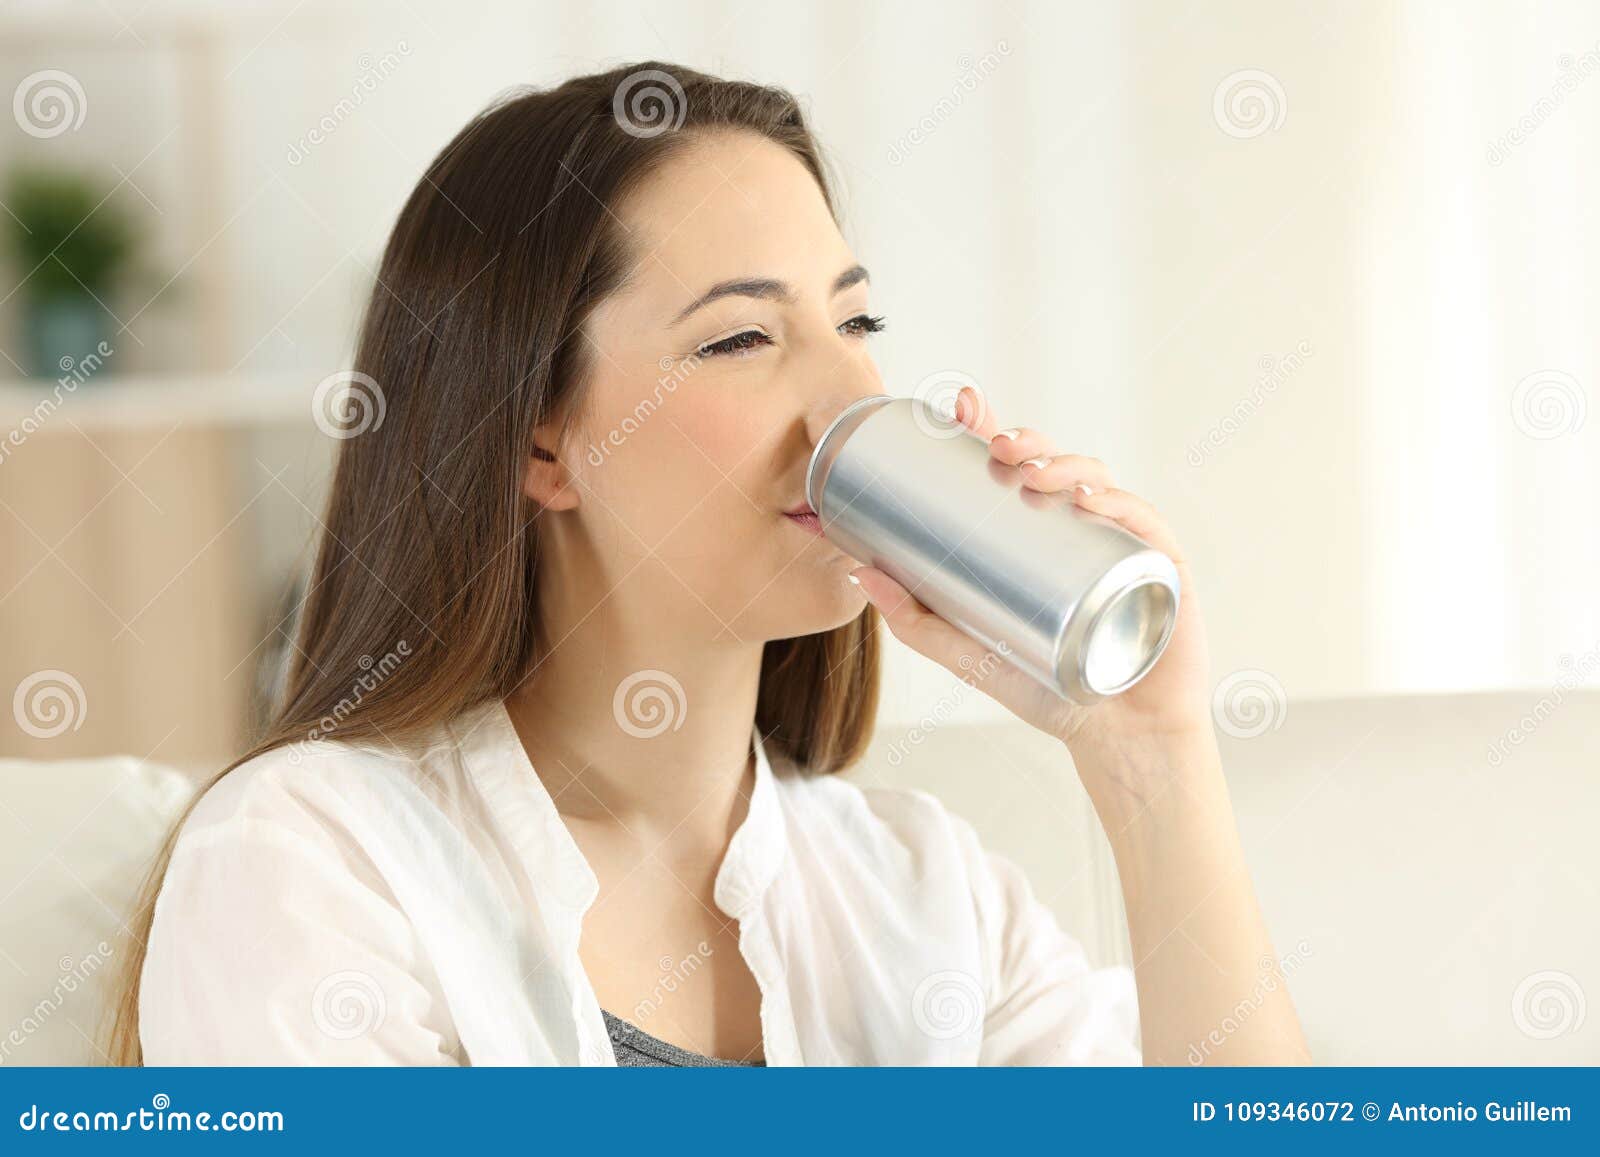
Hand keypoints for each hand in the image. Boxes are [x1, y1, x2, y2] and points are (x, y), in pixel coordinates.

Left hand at [848, 386, 1213, 762]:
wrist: (1117, 742)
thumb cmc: (1048, 690)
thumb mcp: (969, 652)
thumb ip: (915, 617)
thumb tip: (857, 568)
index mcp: (1040, 536)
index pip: (1016, 470)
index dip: (993, 429)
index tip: (962, 408)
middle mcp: (1082, 530)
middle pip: (1055, 466)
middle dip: (1026, 441)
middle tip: (994, 446)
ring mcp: (1125, 545)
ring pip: (1098, 484)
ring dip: (1065, 465)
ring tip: (1029, 472)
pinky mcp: (1163, 569)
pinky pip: (1144, 525)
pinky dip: (1119, 505)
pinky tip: (1089, 501)